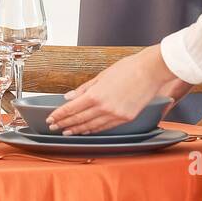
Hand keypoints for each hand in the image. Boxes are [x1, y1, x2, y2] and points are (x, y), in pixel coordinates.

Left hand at [45, 46, 183, 134]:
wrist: (151, 71)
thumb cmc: (127, 68)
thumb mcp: (102, 76)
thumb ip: (84, 89)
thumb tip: (68, 97)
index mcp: (96, 95)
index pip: (71, 109)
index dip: (59, 115)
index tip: (50, 119)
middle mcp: (104, 108)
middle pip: (79, 119)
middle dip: (65, 124)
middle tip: (54, 127)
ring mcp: (116, 115)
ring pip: (91, 126)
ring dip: (77, 129)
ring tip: (67, 132)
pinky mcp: (125, 118)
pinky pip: (105, 127)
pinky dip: (93, 130)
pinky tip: (86, 130)